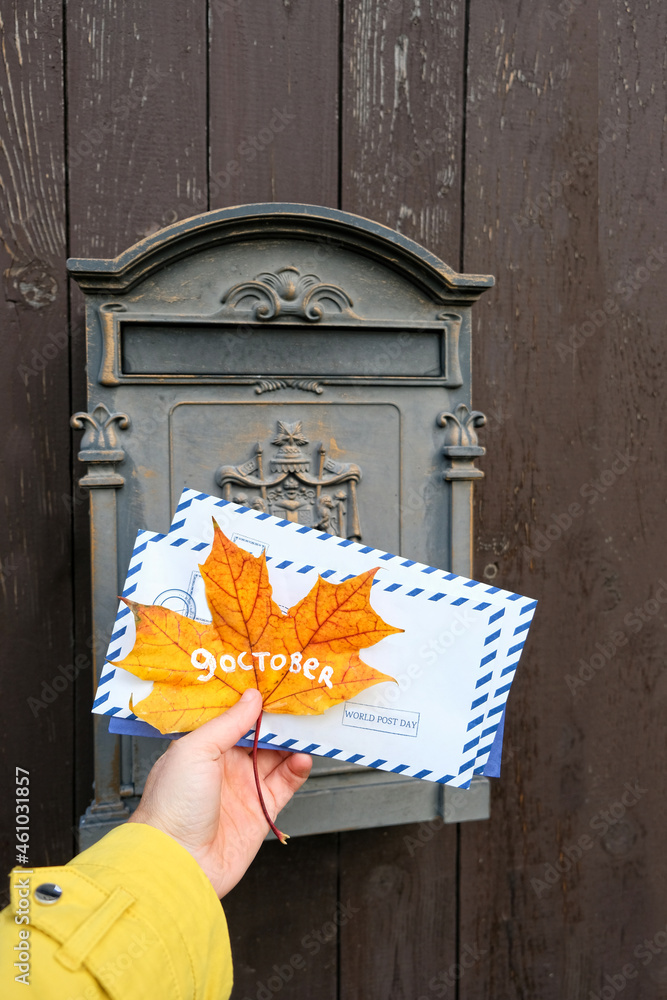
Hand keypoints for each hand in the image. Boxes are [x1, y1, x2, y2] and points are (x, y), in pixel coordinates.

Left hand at [128, 688, 311, 897]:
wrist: (178, 862)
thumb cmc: (173, 805)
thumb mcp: (195, 750)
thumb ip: (228, 723)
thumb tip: (252, 698)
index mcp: (203, 748)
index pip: (233, 718)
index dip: (252, 702)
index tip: (273, 685)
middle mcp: (224, 767)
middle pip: (259, 736)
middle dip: (278, 720)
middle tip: (297, 703)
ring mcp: (243, 789)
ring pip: (276, 757)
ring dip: (292, 743)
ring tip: (307, 728)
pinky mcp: (261, 811)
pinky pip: (285, 784)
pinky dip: (297, 769)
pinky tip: (303, 757)